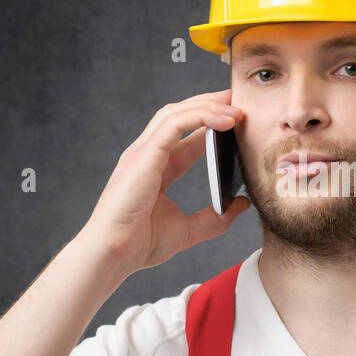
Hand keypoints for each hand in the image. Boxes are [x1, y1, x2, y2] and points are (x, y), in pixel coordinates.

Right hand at [80, 89, 249, 274]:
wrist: (113, 254)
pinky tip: (226, 119)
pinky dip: (202, 116)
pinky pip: (175, 123)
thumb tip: (241, 204)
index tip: (238, 121)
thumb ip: (215, 219)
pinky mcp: (144, 155)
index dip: (210, 124)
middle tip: (239, 100)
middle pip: (179, 115)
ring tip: (236, 105)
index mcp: (154, 170)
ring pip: (176, 113)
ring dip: (208, 105)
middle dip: (209, 104)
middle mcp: (146, 155)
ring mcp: (143, 152)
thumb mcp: (188, 231)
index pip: (185, 137)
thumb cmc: (139, 245)